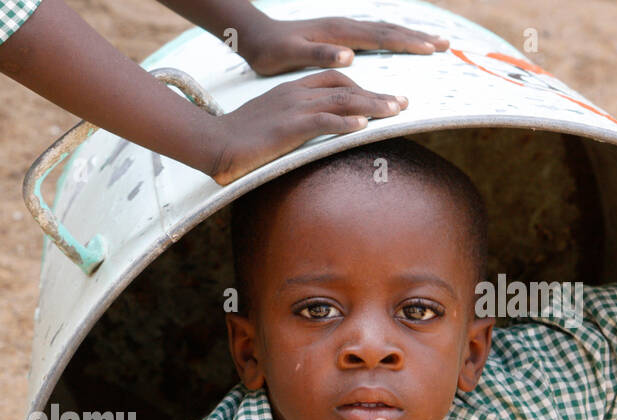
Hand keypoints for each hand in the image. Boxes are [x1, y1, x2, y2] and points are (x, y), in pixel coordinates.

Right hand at [207, 70, 405, 184]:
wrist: (213, 143)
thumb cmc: (236, 140)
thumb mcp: (267, 124)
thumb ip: (289, 124)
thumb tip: (304, 137)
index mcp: (291, 90)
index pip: (333, 80)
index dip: (360, 87)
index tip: (379, 98)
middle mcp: (296, 94)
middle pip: (345, 87)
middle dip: (377, 94)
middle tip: (403, 103)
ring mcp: (293, 109)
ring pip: (342, 101)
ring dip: (372, 105)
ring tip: (396, 110)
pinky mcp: (289, 128)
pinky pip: (324, 122)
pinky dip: (345, 123)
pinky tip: (363, 127)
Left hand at [239, 16, 449, 75]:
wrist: (255, 37)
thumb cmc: (271, 51)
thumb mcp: (290, 55)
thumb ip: (318, 55)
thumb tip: (348, 56)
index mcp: (338, 32)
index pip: (379, 36)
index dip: (405, 43)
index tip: (429, 49)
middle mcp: (344, 27)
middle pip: (388, 29)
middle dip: (418, 37)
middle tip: (445, 44)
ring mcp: (342, 29)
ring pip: (383, 30)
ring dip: (409, 36)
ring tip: (433, 42)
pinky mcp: (338, 35)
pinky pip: (373, 35)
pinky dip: (392, 38)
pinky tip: (400, 43)